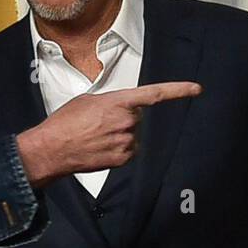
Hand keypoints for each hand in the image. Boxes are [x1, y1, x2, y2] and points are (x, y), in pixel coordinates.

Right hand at [16, 81, 201, 186]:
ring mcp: (126, 142)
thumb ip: (109, 102)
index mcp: (117, 102)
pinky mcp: (122, 158)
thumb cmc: (63, 124)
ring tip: (94, 137)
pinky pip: (128, 150)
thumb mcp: (85, 101)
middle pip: (136, 117)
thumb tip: (117, 108)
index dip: (178, 90)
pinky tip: (98, 148)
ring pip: (132, 135)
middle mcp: (126, 121)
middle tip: (98, 123)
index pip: (155, 94)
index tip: (196, 89)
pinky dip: (116, 149)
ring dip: (118, 134)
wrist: (50, 150)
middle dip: (122, 118)